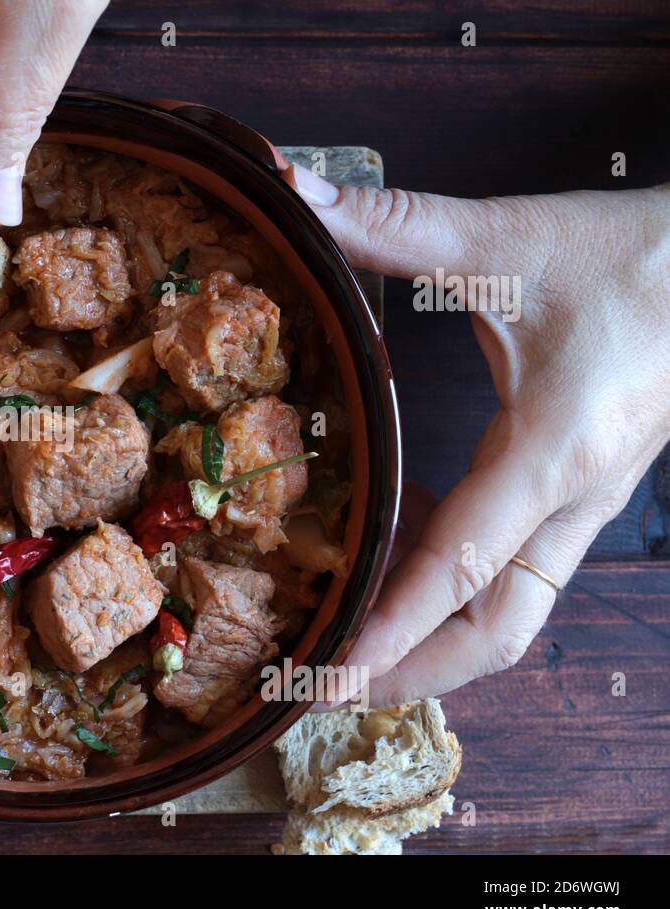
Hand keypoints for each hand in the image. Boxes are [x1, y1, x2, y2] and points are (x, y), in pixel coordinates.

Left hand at [287, 165, 669, 704]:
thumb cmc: (638, 257)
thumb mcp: (509, 240)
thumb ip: (397, 223)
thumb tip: (299, 192)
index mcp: (555, 452)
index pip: (464, 570)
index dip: (393, 629)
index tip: (330, 675)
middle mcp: (573, 499)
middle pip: (498, 630)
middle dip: (412, 670)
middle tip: (324, 688)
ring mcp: (583, 503)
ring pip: (511, 609)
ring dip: (432, 634)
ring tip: (347, 634)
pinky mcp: (580, 489)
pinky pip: (516, 566)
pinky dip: (454, 578)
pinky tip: (402, 533)